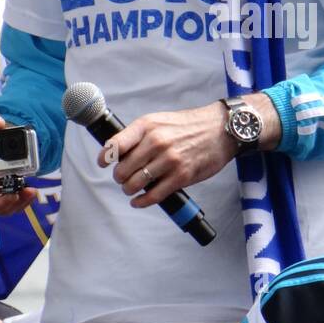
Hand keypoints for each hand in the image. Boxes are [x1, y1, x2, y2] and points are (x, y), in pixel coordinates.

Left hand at [100, 101, 241, 208]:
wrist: (220, 130)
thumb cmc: (187, 126)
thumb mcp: (159, 121)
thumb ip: (139, 135)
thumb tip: (117, 153)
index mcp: (148, 126)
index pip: (116, 144)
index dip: (105, 157)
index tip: (103, 163)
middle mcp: (157, 142)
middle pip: (123, 169)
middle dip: (120, 177)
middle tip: (123, 178)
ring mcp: (169, 160)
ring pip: (136, 184)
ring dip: (129, 190)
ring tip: (131, 188)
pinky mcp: (182, 176)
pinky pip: (154, 195)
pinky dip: (142, 202)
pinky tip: (138, 201)